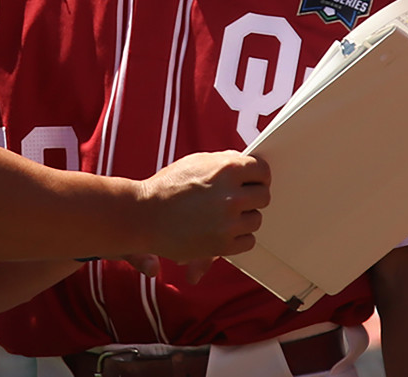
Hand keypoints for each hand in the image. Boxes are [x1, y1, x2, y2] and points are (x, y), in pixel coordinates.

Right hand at [138, 150, 269, 262]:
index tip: (251, 181)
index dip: (257, 176)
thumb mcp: (196, 162)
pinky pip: (248, 241)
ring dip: (243, 218)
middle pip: (264, 196)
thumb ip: (224, 161)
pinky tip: (221, 230)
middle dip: (251, 197)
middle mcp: (232, 195)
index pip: (263, 171)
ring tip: (221, 215)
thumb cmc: (168, 186)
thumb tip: (245, 162)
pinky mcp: (223, 245)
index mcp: (227, 169)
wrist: (143, 216)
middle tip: (234, 199)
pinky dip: (237, 237)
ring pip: (256, 220)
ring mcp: (228, 221)